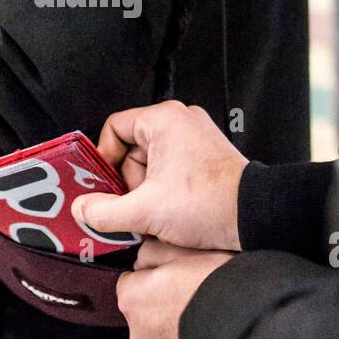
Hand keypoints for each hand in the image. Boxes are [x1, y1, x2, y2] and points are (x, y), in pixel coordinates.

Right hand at [72, 101, 248, 252]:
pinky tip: (170, 211)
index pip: (115, 128)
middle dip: (129, 182)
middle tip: (134, 206)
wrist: (256, 217)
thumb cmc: (209, 204)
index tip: (105, 185)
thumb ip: (104, 212)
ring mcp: (196, 137)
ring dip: (146, 190)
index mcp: (164, 120)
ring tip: (156, 213)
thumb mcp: (144, 211)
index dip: (104, 158)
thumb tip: (82, 209)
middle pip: (132, 147)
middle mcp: (181, 121)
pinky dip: (164, 189)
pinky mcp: (206, 155)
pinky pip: (171, 167)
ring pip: (151, 161)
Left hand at [117, 250, 230, 338]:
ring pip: (162, 336)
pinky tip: (212, 338)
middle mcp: (138, 332)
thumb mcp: (186, 251)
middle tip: (194, 293)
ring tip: (207, 317)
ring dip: (177, 328)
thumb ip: (156, 251)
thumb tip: (143, 255)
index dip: (152, 274)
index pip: (130, 281)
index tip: (171, 273)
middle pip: (145, 311)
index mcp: (133, 297)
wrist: (249, 335)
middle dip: (164, 303)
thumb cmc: (216, 288)